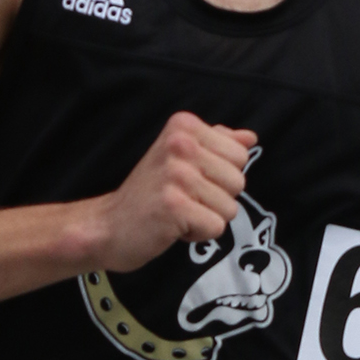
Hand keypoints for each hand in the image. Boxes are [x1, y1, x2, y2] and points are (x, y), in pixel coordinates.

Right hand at [88, 112, 254, 272]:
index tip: (191, 179)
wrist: (109, 225)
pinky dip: (198, 234)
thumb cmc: (150, 192)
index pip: (240, 154)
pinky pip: (216, 226)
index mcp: (184, 126)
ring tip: (178, 211)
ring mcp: (176, 174)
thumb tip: (250, 138)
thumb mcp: (181, 158)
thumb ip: (217, 144)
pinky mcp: (174, 206)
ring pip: (230, 207)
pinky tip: (174, 225)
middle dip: (217, 198)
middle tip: (184, 198)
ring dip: (206, 217)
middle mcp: (180, 143)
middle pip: (238, 181)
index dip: (221, 175)